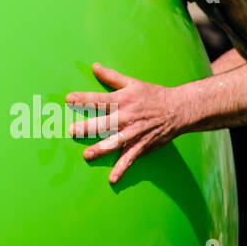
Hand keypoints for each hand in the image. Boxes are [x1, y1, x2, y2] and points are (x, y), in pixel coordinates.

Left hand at [66, 62, 182, 183]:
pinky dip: (122, 169)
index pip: (100, 99)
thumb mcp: (133, 82)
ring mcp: (134, 133)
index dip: (84, 99)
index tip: (69, 99)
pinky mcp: (141, 146)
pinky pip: (130, 158)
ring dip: (101, 149)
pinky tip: (112, 179)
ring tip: (87, 155)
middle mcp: (127, 117)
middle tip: (73, 130)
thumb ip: (111, 77)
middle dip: (89, 127)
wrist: (178, 110)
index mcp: (123, 100)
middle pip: (105, 123)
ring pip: (115, 142)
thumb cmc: (153, 95)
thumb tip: (94, 66)